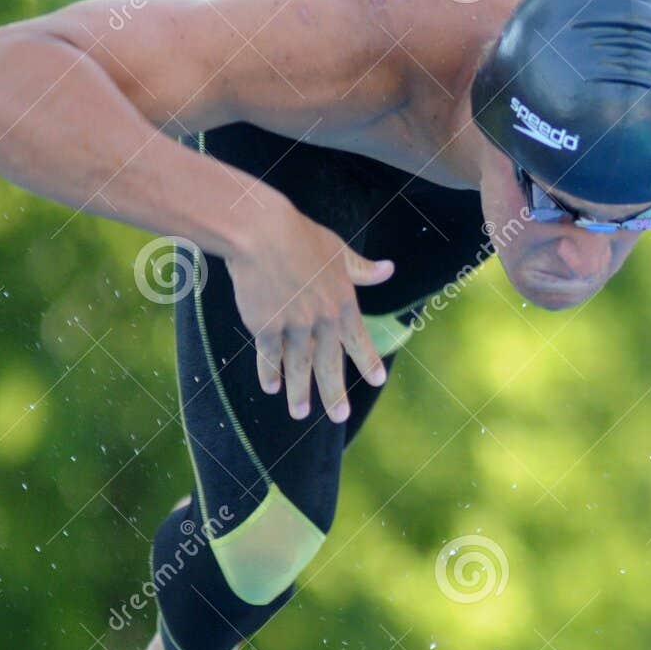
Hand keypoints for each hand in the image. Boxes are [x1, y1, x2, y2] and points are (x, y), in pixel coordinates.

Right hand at [229, 204, 394, 421]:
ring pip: (299, 367)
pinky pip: (269, 356)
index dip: (369, 361)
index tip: (378, 380)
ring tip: (300, 413)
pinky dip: (270, 373)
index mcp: (343, 302)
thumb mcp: (338, 251)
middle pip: (330, 364)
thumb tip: (389, 269)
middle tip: (339, 416)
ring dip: (300, 393)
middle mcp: (323, 320)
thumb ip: (362, 269)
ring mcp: (294, 326)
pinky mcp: (265, 326)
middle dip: (335, 393)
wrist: (261, 233)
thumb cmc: (300, 237)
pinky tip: (271, 387)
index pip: (359, 340)